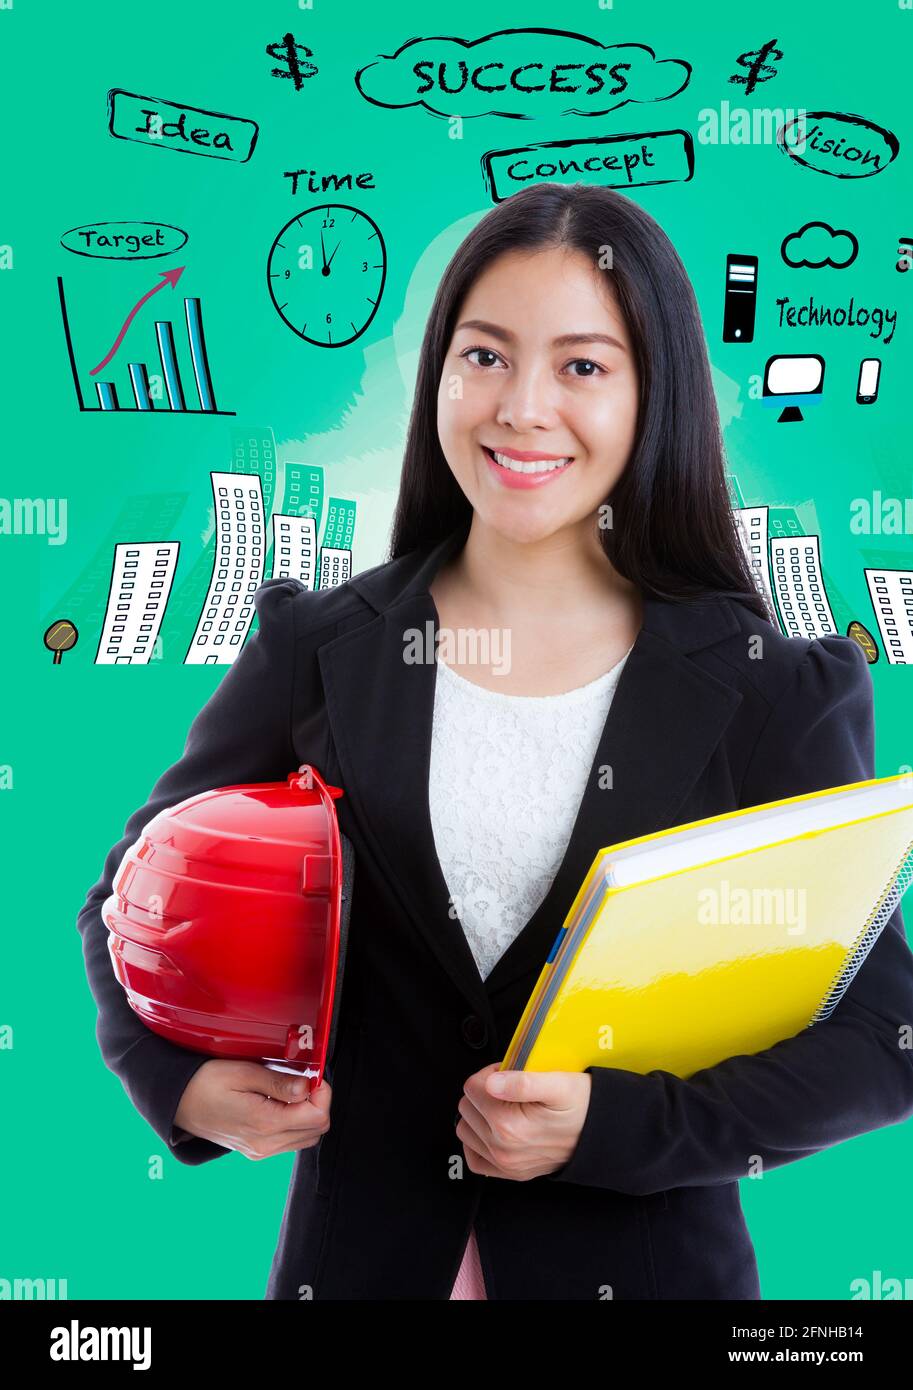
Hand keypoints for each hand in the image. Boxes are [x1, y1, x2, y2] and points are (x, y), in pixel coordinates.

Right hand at [173, 1059, 331, 1159]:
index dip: (322, 1093)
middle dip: (318, 1103)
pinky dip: (294, 1122)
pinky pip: (289, 1140)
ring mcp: (260, 1151)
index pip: (318, 1117)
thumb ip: (278, 1082)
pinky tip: (279, 1103)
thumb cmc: (205, 1083)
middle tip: (303, 1080)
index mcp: (264, 1124)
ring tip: (290, 1090)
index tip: (312, 1075)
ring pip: (306, 1137)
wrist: (177, 1103)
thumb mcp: (242, 1073)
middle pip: (316, 1129)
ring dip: (307, 1113)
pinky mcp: (256, 1151)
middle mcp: (265, 1145)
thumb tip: (307, 1087)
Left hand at [456, 1063, 591, 1180]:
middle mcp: (503, 1148)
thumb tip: (491, 1082)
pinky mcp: (509, 1172)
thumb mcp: (558, 1083)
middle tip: (508, 1087)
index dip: (490, 1073)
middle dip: (484, 1092)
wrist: (600, 1135)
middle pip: (467, 1106)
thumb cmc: (581, 1107)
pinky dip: (477, 1142)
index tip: (508, 1073)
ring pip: (466, 1128)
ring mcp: (505, 1163)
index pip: (473, 1087)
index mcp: (510, 1125)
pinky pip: (475, 1159)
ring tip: (503, 1105)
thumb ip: (522, 1081)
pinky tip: (491, 1128)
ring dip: (479, 1114)